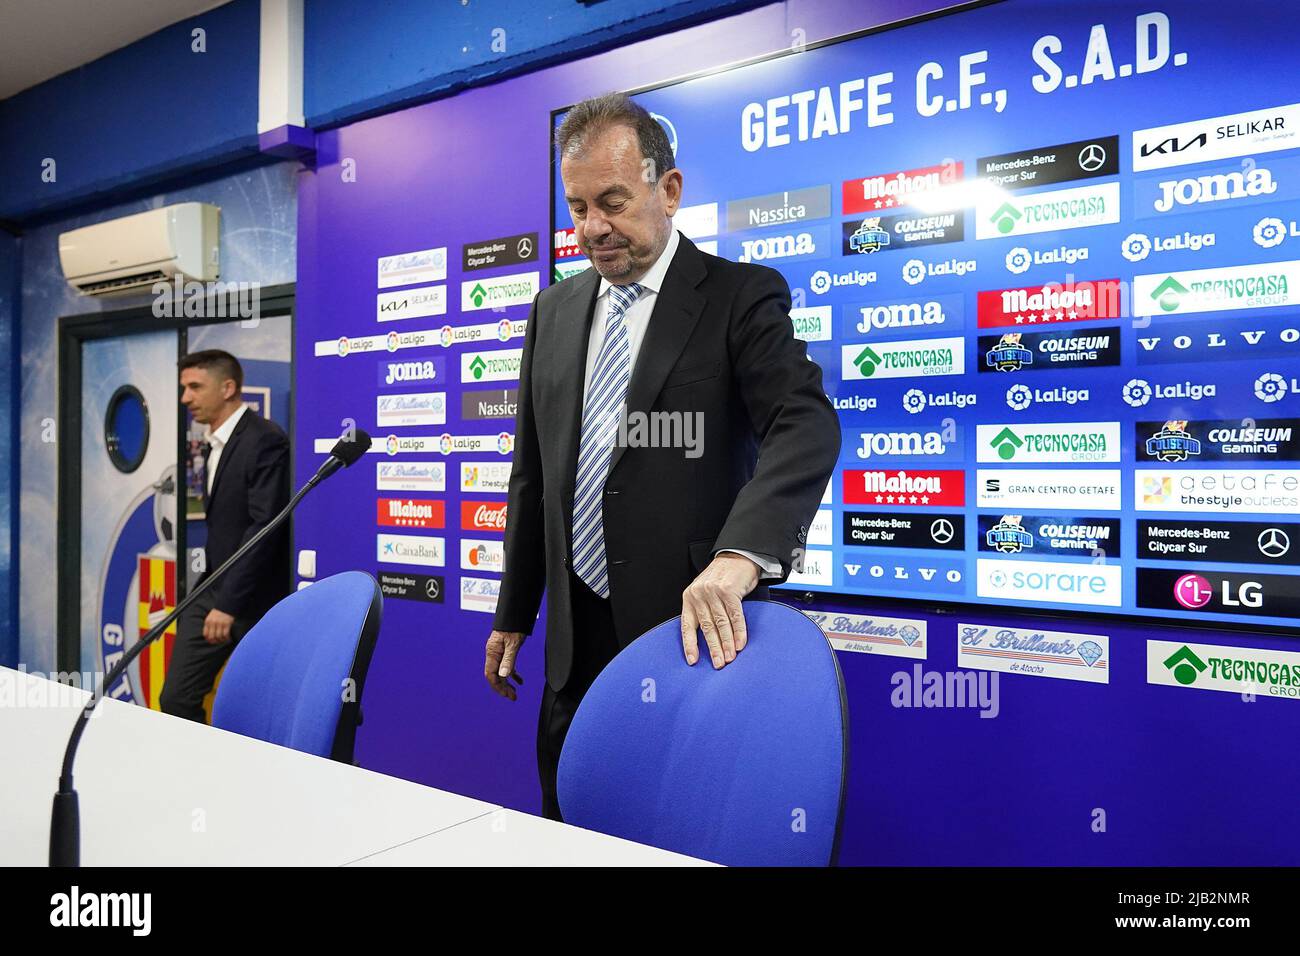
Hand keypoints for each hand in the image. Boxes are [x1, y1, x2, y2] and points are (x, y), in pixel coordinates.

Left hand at [203, 608, 235, 644]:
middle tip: (218, 641)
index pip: (205, 634)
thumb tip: (209, 636)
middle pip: (212, 637)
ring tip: (223, 639)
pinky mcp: (227, 624)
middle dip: (215, 641)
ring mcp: (220, 623)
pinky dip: (226, 638)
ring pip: (219, 636)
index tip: (211, 641)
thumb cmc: (219, 612)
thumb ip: (209, 625)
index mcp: (207, 621)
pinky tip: (227, 637)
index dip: (208, 639)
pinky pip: (225, 634)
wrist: (226, 605)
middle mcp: (213, 623)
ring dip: (221, 640)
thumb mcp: (210, 617)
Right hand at [485, 630, 525, 700]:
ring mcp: (498, 653)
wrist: (515, 614)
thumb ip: (508, 660)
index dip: (498, 686)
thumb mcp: (513, 644)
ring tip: (514, 693)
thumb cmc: (513, 626)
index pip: (491, 675)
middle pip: (495, 676)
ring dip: (507, 683)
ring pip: (500, 672)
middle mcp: (493, 654)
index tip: (507, 694)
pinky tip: (520, 681)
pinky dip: (512, 674)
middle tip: (513, 697)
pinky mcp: (504, 651)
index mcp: (492, 652)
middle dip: (503, 688)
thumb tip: (503, 675)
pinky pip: (506, 666)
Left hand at [681, 553, 759, 668]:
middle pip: (707, 628)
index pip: (687, 625)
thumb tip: (709, 639)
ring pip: (721, 624)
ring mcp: (714, 592)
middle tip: (719, 664)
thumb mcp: (705, 592)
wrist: (737, 556)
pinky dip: (739, 632)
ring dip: (727, 643)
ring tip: (730, 657)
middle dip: (714, 648)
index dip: (690, 645)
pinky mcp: (730, 591)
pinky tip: (740, 643)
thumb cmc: (722, 578)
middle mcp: (699, 594)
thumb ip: (703, 611)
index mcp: (689, 597)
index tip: (692, 661)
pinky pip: (735, 616)